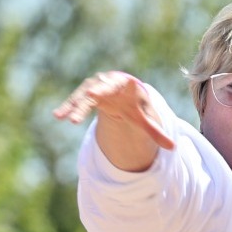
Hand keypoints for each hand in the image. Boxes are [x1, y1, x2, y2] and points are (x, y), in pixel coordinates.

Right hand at [53, 71, 177, 149]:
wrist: (120, 93)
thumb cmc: (133, 105)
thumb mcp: (143, 118)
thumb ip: (155, 131)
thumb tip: (174, 148)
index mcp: (124, 85)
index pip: (122, 84)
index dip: (120, 85)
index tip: (121, 85)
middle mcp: (107, 83)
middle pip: (100, 89)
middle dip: (94, 93)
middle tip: (90, 96)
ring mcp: (94, 88)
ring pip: (84, 96)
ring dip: (75, 106)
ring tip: (64, 118)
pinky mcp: (84, 95)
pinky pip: (75, 101)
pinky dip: (67, 107)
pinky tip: (57, 115)